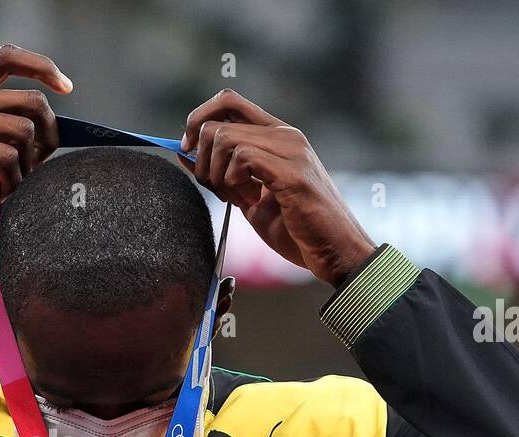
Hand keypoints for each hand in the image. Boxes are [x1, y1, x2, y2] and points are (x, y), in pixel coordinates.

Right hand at [0, 44, 71, 224]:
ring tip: (19, 185)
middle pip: (29, 101)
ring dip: (31, 165)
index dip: (43, 67)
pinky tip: (7, 194)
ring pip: (22, 131)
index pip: (8, 57)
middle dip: (50, 134)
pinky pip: (4, 157)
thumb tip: (31, 141)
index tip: (66, 88)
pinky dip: (15, 180)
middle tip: (44, 162)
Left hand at [181, 90, 375, 285]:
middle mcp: (285, 134)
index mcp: (277, 136)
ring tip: (240, 200)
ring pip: (224, 139)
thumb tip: (183, 151)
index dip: (198, 120)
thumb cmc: (295, 229)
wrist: (335, 251)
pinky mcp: (291, 172)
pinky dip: (233, 184)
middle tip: (219, 191)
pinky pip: (241, 158)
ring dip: (217, 176)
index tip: (189, 151)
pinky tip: (251, 202)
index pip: (227, 101)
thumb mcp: (247, 197)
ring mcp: (290, 150)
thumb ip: (221, 173)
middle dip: (202, 162)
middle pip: (216, 123)